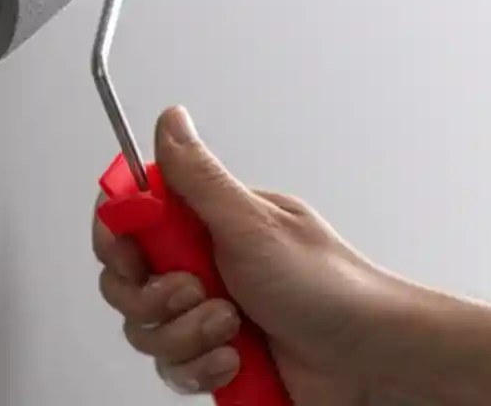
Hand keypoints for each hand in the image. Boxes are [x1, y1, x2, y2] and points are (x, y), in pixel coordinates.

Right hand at [93, 106, 398, 402]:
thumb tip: (171, 120)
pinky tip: (236, 359)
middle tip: (197, 290)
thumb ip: (198, 177)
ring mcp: (206, 315)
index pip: (132, 219)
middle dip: (154, 297)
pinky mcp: (213, 357)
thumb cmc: (331, 287)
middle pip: (126, 281)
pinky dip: (201, 368)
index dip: (119, 238)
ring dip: (186, 335)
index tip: (134, 254)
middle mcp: (202, 266)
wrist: (371, 361)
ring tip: (232, 327)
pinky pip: (173, 369)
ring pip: (146, 330)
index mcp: (207, 223)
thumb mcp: (252, 224)